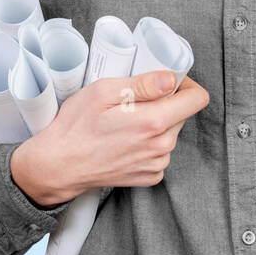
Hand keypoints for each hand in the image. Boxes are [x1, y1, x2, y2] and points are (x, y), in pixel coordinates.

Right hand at [11, 70, 210, 205]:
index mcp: (154, 123)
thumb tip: (172, 78)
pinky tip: (125, 140)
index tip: (169, 81)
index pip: (198, 99)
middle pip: (182, 113)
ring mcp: (157, 164)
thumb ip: (144, 84)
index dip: (186, 84)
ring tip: (125, 122)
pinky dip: (149, 142)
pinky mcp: (150, 176)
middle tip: (134, 101)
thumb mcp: (104, 91)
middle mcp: (162, 147)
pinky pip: (161, 150)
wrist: (58, 166)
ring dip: (156, 123)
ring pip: (171, 131)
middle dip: (165, 103)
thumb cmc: (76, 127)